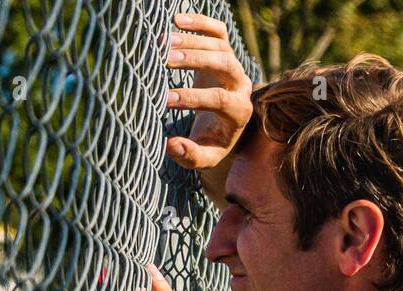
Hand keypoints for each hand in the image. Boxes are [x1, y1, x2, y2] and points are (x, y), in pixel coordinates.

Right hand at [164, 14, 254, 204]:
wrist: (222, 125)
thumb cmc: (211, 143)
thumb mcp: (205, 157)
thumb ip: (191, 156)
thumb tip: (170, 145)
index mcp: (239, 112)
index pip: (221, 100)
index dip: (194, 98)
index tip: (165, 100)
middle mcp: (241, 85)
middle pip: (225, 64)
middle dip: (196, 60)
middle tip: (166, 60)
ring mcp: (234, 65)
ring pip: (219, 45)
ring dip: (191, 41)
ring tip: (161, 42)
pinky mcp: (225, 51)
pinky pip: (218, 31)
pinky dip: (200, 22)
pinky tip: (176, 20)